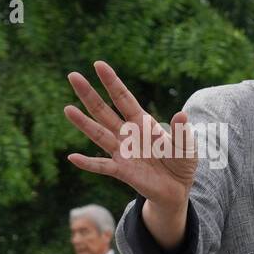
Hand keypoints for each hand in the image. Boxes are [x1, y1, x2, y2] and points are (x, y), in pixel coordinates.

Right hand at [63, 61, 197, 210]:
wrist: (177, 188)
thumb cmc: (181, 162)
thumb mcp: (186, 146)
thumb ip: (181, 132)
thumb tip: (182, 114)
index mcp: (142, 123)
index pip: (124, 99)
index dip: (112, 82)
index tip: (98, 65)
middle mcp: (127, 134)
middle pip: (104, 111)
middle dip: (89, 94)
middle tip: (72, 76)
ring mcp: (122, 152)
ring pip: (99, 134)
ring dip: (83, 123)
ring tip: (67, 109)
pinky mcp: (122, 171)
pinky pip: (102, 166)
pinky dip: (88, 163)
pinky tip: (72, 157)